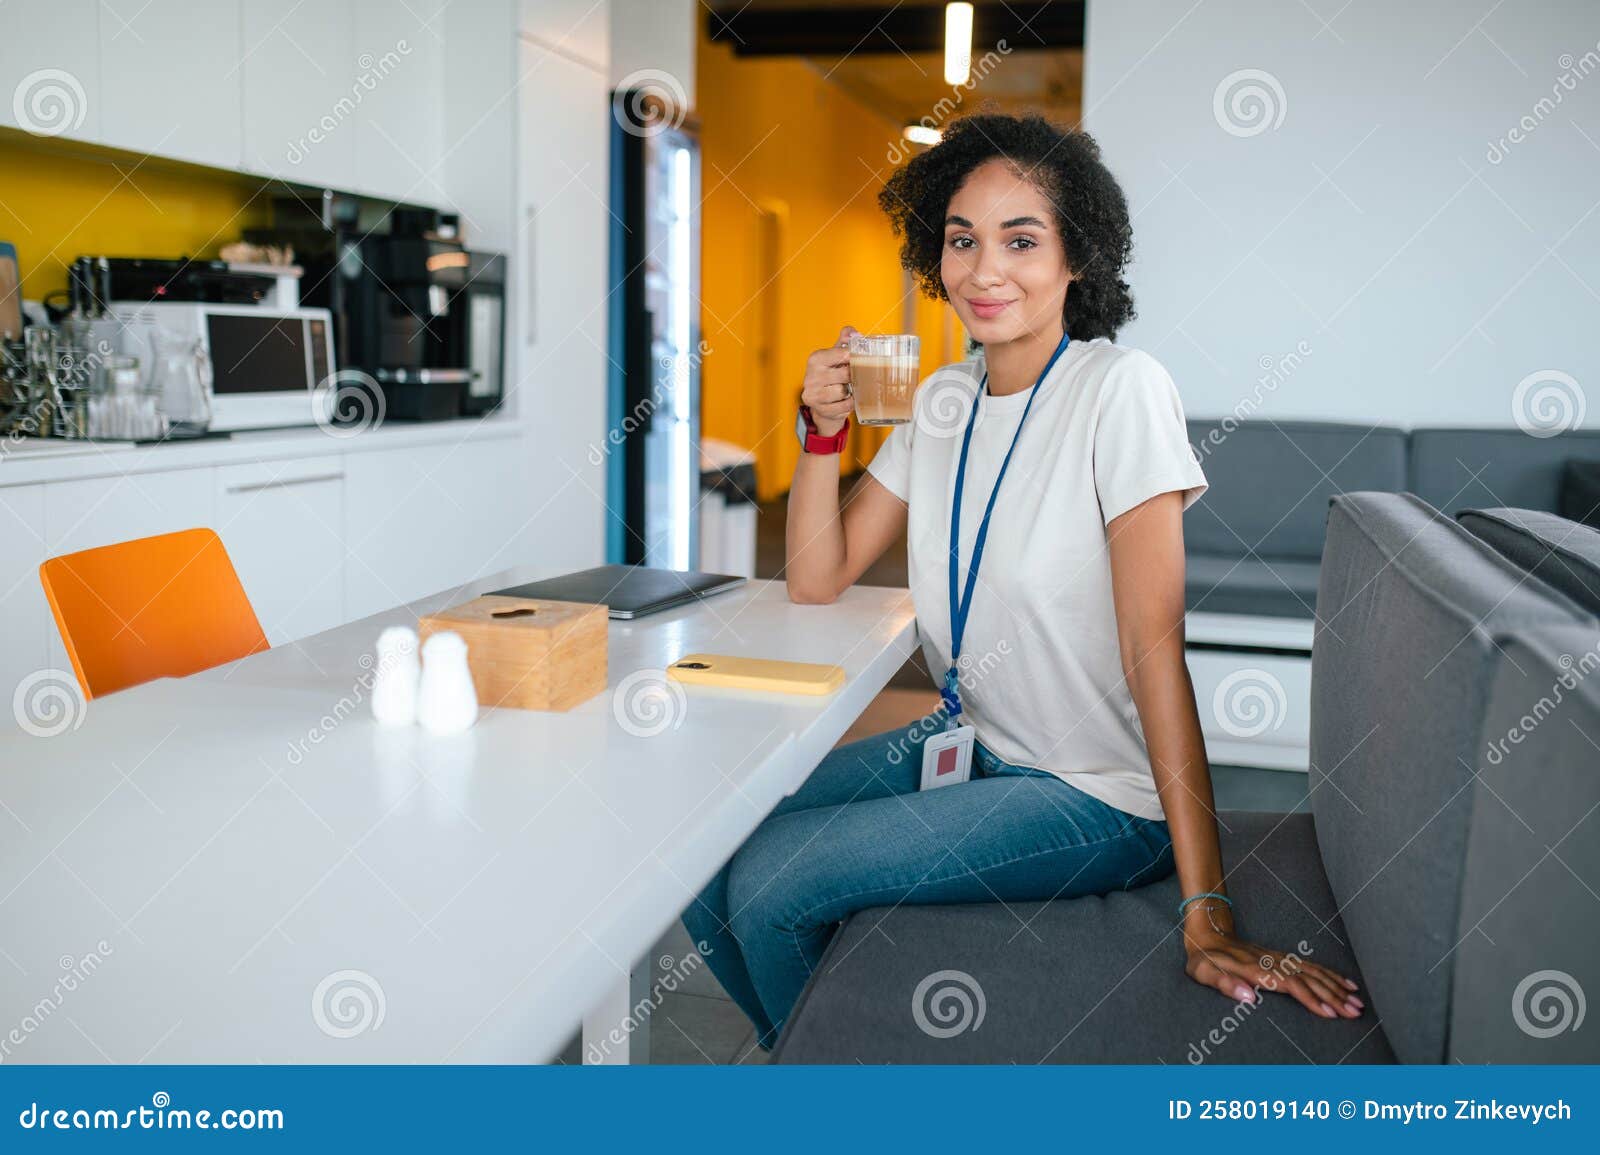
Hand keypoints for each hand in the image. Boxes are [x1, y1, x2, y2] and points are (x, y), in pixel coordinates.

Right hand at [800, 325, 857, 435]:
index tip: (862, 358)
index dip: (855, 356)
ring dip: (850, 391)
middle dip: (855, 375)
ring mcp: (814, 395)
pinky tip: (847, 399)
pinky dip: (850, 403)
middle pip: (845, 374)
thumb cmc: (832, 373)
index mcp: (815, 359)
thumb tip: (855, 334)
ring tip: (849, 388)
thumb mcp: (836, 354)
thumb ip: (846, 340)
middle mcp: (811, 377)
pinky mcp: (820, 410)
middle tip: (859, 375)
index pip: (841, 354)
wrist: (822, 401)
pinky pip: (844, 406)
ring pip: (843, 391)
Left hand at [1184, 921, 1363, 1019]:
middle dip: (1333, 996)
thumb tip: (1248, 997)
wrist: (1207, 934)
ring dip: (1337, 987)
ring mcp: (1280, 958)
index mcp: (1256, 969)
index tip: (1330, 1013)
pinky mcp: (1283, 958)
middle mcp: (1272, 962)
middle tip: (1355, 1013)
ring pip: (1314, 972)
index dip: (1310, 998)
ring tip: (1359, 1002)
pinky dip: (1332, 975)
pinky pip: (1312, 966)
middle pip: (1308, 979)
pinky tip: (1347, 983)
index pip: (1289, 985)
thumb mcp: (1203, 972)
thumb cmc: (1203, 960)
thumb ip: (1224, 984)